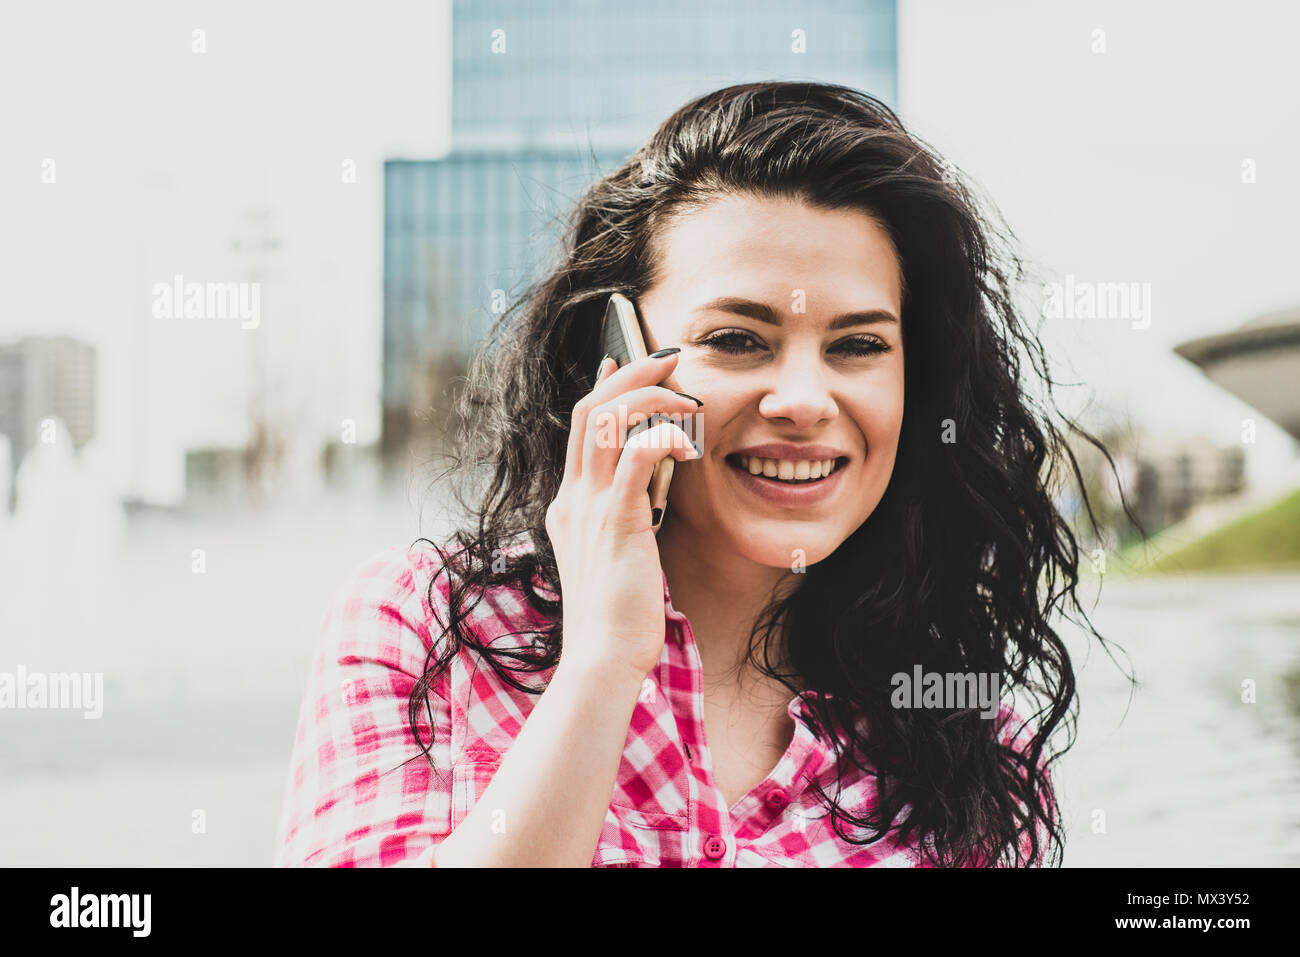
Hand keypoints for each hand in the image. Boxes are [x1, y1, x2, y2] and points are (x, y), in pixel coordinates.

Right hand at [545, 350, 701, 677]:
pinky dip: (664, 436)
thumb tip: (644, 492)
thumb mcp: (613, 557)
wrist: (602, 658)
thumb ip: (622, 519)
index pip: (581, 428)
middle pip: (593, 409)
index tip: (620, 359)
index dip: (602, 387)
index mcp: (569, 505)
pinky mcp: (617, 521)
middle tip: (668, 358)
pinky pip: (639, 456)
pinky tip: (690, 444)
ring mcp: (591, 508)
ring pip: (612, 421)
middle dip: (631, 373)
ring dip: (653, 396)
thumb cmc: (617, 617)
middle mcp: (573, 498)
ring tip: (688, 396)